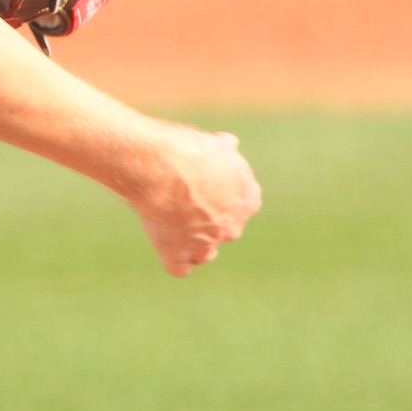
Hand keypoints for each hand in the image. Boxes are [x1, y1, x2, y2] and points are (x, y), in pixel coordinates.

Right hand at [129, 124, 260, 276]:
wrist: (164, 168)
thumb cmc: (189, 150)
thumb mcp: (212, 143)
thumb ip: (222, 151)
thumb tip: (227, 144)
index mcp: (247, 200)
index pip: (243, 204)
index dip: (223, 194)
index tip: (205, 181)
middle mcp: (233, 226)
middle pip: (225, 229)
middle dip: (208, 217)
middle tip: (182, 195)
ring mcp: (206, 244)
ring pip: (205, 253)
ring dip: (195, 243)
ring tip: (173, 222)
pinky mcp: (178, 253)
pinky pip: (180, 267)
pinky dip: (175, 259)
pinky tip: (165, 244)